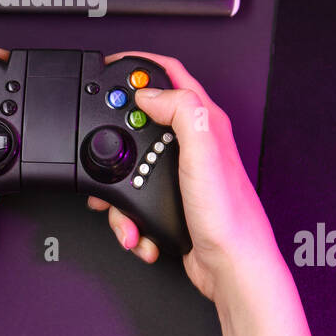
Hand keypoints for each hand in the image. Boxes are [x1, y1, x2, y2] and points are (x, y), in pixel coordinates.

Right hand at [88, 51, 282, 302]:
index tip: (110, 68)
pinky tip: (139, 228)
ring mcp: (183, 173)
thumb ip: (181, 111)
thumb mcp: (204, 152)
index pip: (171, 74)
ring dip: (118, 191)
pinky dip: (130, 216)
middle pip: (143, 119)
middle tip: (104, 153)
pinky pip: (135, 199)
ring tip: (122, 208)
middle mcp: (196, 144)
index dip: (140, 65)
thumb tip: (149, 93)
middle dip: (116, 138)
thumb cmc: (229, 217)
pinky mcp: (172, 200)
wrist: (232, 270)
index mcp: (206, 122)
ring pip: (132, 165)